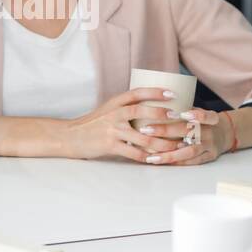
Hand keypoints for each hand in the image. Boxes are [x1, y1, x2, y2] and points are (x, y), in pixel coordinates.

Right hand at [60, 88, 188, 160]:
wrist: (71, 137)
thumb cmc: (93, 124)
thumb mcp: (108, 109)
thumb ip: (126, 107)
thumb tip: (151, 108)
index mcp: (115, 102)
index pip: (138, 93)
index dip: (156, 92)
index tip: (173, 93)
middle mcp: (115, 113)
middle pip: (143, 112)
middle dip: (164, 115)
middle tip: (180, 118)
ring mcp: (113, 130)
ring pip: (144, 137)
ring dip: (163, 142)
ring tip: (176, 145)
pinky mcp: (111, 145)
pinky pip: (135, 153)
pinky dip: (148, 157)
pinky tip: (159, 159)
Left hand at [136, 107, 228, 165]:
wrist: (225, 134)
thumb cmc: (204, 121)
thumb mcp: (200, 111)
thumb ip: (184, 108)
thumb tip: (153, 100)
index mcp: (211, 118)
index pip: (206, 116)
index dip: (196, 115)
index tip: (182, 113)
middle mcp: (210, 132)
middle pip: (189, 132)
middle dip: (166, 131)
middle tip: (146, 130)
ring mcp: (210, 146)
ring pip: (189, 152)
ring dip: (168, 154)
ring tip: (150, 156)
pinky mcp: (208, 157)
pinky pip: (190, 162)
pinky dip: (175, 162)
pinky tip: (160, 161)